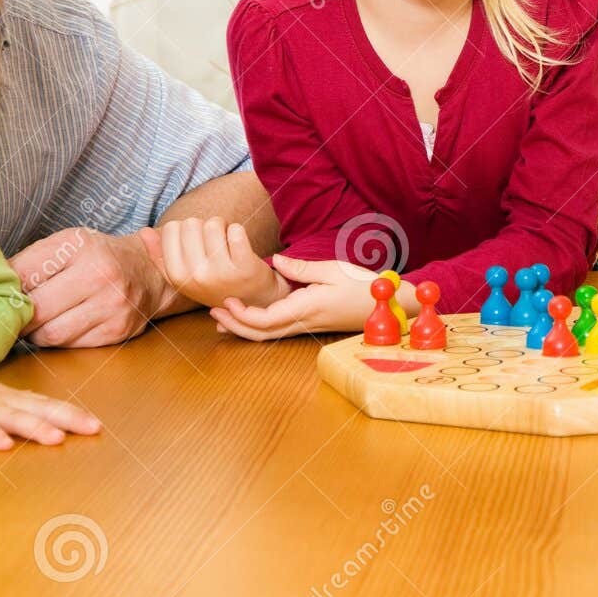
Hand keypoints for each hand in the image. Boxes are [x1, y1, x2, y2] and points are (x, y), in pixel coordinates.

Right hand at [0, 369, 100, 450]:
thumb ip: (22, 404)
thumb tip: (46, 408)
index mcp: (16, 400)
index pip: (51, 406)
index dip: (74, 414)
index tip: (97, 424)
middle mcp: (7, 403)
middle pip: (43, 410)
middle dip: (69, 419)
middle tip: (93, 428)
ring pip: (16, 419)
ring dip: (37, 428)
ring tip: (57, 439)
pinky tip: (5, 446)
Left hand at [10, 227, 169, 348]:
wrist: (150, 271)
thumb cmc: (98, 257)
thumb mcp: (67, 244)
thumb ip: (31, 262)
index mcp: (79, 246)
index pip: (23, 275)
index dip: (6, 290)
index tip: (1, 295)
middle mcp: (99, 275)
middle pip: (36, 310)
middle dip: (19, 317)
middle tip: (13, 316)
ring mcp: (111, 306)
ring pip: (50, 334)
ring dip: (36, 333)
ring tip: (37, 322)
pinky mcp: (117, 330)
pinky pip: (70, 345)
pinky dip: (58, 339)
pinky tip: (61, 326)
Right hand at [138, 218, 286, 310]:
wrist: (249, 302)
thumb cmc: (212, 283)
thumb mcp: (182, 275)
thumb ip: (159, 255)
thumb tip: (144, 231)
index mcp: (177, 275)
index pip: (172, 228)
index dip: (185, 228)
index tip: (195, 240)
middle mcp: (197, 275)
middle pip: (192, 223)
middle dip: (203, 225)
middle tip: (213, 240)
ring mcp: (222, 272)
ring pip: (214, 223)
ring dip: (222, 226)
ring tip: (225, 240)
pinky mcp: (246, 267)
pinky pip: (236, 231)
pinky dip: (237, 230)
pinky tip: (238, 241)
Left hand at [206, 261, 385, 340]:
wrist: (385, 307)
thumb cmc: (362, 285)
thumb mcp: (332, 269)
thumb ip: (300, 268)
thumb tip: (274, 260)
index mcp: (305, 309)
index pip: (264, 320)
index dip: (241, 315)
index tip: (226, 301)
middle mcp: (301, 323)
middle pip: (260, 334)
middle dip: (234, 326)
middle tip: (212, 312)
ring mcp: (304, 327)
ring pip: (266, 335)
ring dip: (242, 328)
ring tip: (222, 316)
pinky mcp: (307, 325)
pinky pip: (276, 331)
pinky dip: (256, 326)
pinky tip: (246, 316)